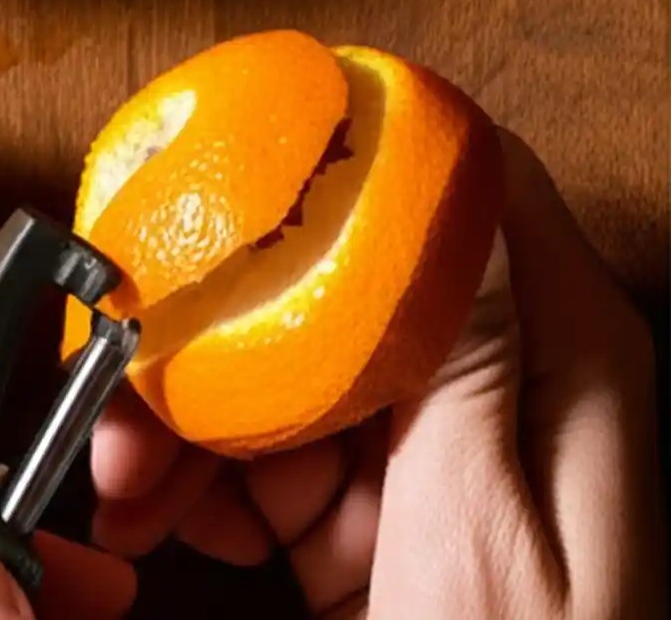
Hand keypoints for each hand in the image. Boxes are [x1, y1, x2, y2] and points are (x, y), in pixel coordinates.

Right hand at [89, 128, 665, 617]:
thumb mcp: (484, 522)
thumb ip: (467, 358)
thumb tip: (449, 183)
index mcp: (555, 362)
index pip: (473, 198)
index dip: (363, 161)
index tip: (252, 158)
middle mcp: (494, 397)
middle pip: (348, 299)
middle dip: (228, 334)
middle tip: (130, 391)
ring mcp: (430, 463)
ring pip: (294, 387)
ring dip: (195, 427)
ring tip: (125, 485)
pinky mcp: (380, 523)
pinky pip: (281, 473)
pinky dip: (211, 492)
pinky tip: (162, 522)